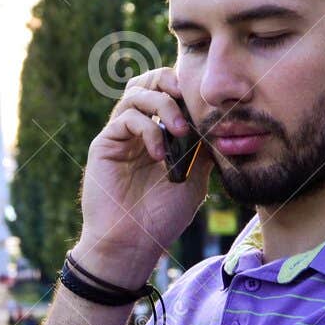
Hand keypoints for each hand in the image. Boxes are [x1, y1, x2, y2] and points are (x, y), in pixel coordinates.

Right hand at [78, 66, 212, 284]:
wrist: (133, 243)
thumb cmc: (162, 216)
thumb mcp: (195, 177)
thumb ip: (202, 147)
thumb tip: (220, 121)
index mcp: (158, 133)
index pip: (167, 92)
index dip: (183, 88)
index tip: (205, 104)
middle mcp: (137, 130)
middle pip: (146, 82)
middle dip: (168, 81)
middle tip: (186, 99)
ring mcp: (120, 136)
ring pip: (135, 93)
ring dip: (162, 104)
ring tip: (180, 130)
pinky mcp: (104, 144)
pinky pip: (125, 118)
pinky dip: (147, 129)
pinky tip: (158, 154)